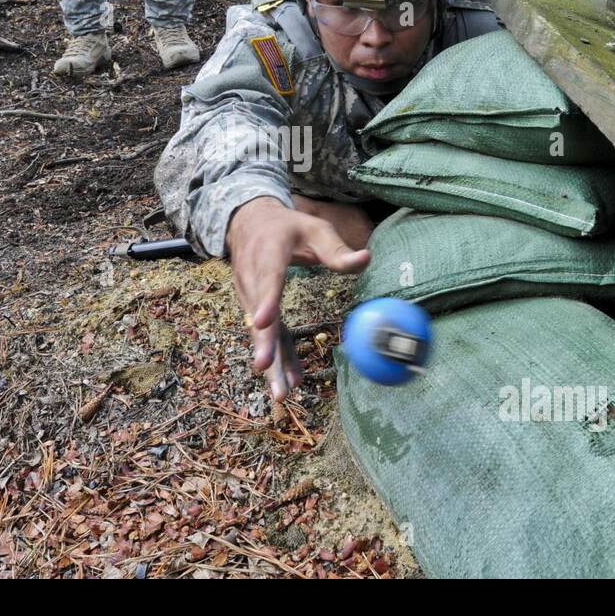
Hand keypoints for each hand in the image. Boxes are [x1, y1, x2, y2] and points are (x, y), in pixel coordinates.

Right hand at [226, 197, 370, 402]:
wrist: (248, 222)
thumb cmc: (288, 227)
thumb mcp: (315, 229)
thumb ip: (337, 249)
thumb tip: (367, 259)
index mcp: (268, 253)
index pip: (267, 278)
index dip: (265, 300)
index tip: (262, 321)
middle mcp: (252, 278)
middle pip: (257, 315)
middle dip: (262, 343)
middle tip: (264, 367)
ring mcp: (249, 297)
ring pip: (259, 333)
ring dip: (270, 363)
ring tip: (281, 393)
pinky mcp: (255, 309)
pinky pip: (269, 336)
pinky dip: (279, 358)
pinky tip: (292, 382)